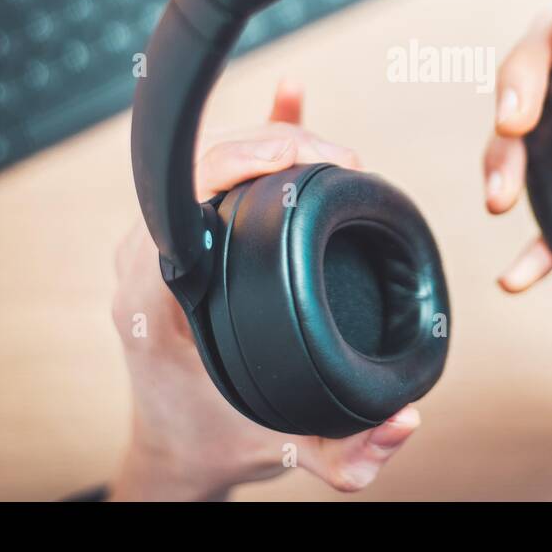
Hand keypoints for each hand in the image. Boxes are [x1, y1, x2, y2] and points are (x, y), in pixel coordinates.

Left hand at [110, 80, 420, 500]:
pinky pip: (208, 169)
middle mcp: (144, 263)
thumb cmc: (221, 442)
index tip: (309, 159)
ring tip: (330, 147)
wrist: (172, 449)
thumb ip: (351, 453)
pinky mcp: (174, 236)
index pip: (189, 198)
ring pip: (202, 159)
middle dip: (274, 143)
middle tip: (342, 156)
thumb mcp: (286, 455)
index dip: (245, 161)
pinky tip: (289, 96)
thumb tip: (407, 417)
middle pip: (200, 164)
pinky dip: (250, 137)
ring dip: (265, 138)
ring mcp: (152, 245)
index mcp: (157, 301)